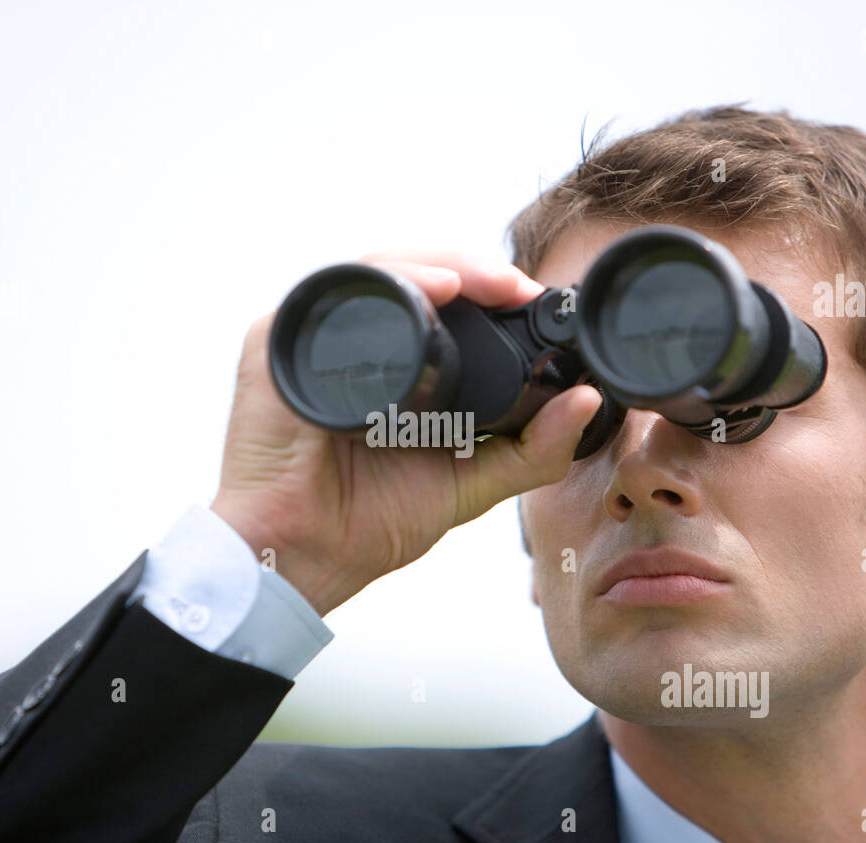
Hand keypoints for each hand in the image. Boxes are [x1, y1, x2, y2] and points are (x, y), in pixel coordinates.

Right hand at [210, 251, 602, 615]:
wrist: (303, 556)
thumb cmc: (368, 521)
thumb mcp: (472, 481)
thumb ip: (534, 449)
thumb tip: (589, 402)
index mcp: (391, 362)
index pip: (441, 302)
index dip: (490, 292)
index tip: (536, 302)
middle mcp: (350, 340)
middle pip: (414, 274)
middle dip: (474, 271)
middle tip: (521, 289)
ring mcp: (312, 337)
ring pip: (381, 270)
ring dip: (442, 264)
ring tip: (490, 284)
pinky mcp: (276, 341)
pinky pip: (340, 292)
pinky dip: (393, 281)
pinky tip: (434, 291)